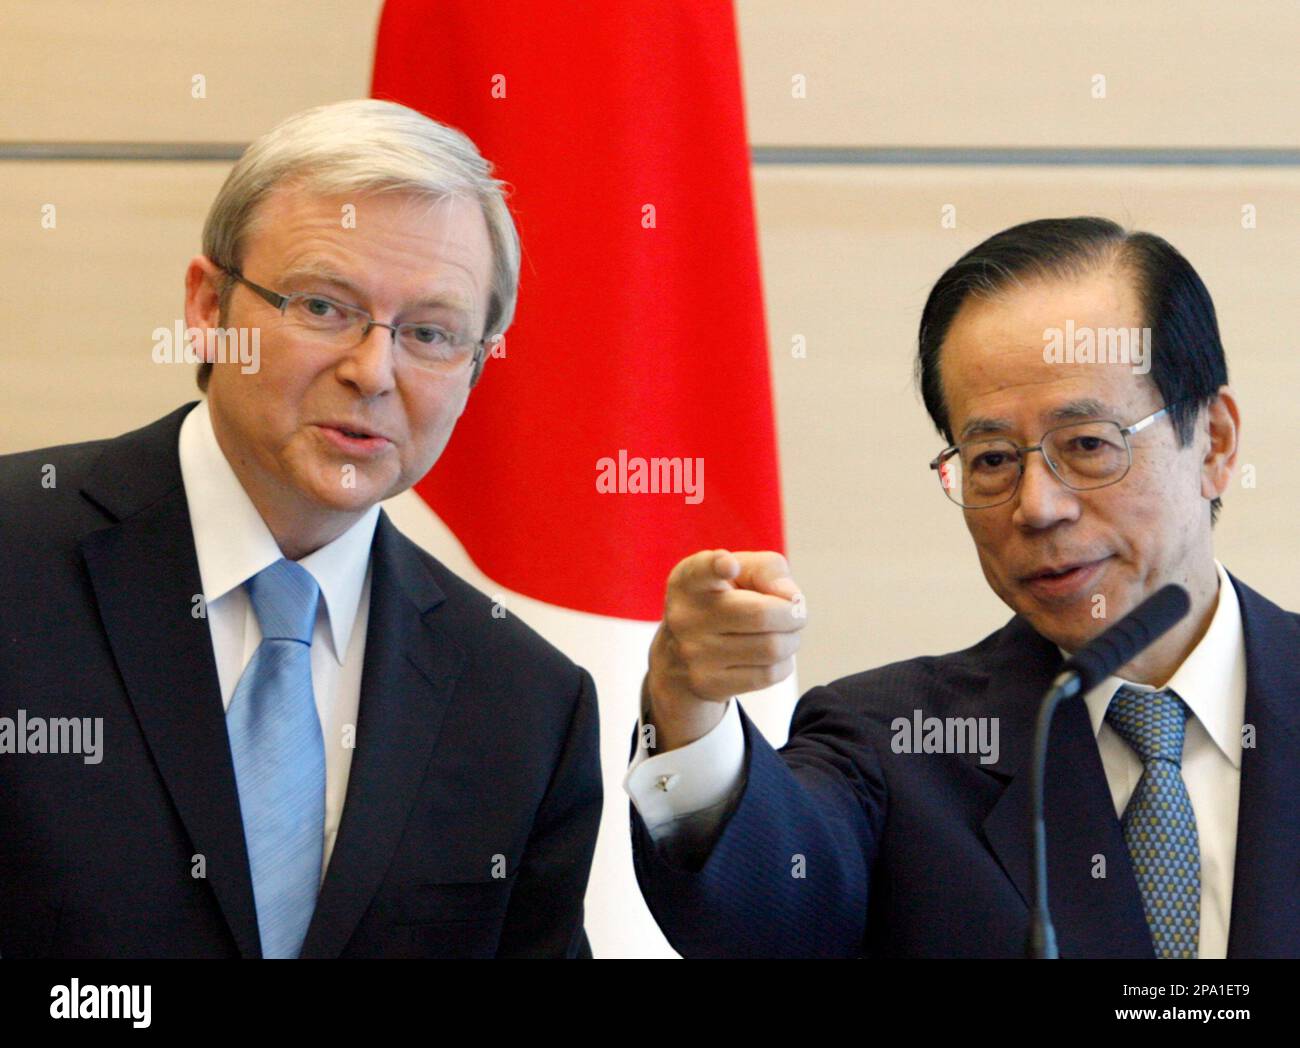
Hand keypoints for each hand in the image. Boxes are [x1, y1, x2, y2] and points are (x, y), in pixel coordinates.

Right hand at [645, 549, 804, 751]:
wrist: (678, 660)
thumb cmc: (723, 602)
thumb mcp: (738, 573)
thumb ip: (768, 570)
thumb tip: (790, 599)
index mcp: (689, 581)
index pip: (702, 570)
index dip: (718, 565)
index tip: (729, 565)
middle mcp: (685, 616)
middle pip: (762, 614)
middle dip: (792, 614)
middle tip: (795, 613)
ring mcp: (694, 654)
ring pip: (772, 647)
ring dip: (791, 640)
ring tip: (783, 634)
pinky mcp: (707, 684)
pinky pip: (769, 674)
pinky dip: (783, 663)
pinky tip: (771, 656)